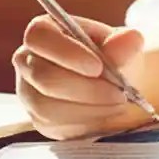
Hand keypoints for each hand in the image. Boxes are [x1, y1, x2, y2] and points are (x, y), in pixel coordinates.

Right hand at [13, 14, 146, 139]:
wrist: (117, 85)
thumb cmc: (115, 59)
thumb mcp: (123, 47)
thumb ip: (124, 44)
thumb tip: (131, 38)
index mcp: (43, 31)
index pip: (39, 37)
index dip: (66, 52)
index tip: (97, 67)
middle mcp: (27, 60)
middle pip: (44, 77)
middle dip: (86, 89)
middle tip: (119, 93)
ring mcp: (29, 92)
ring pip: (49, 107)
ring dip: (90, 108)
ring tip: (118, 103)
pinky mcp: (39, 119)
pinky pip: (56, 126)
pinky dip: (86, 123)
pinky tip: (105, 114)